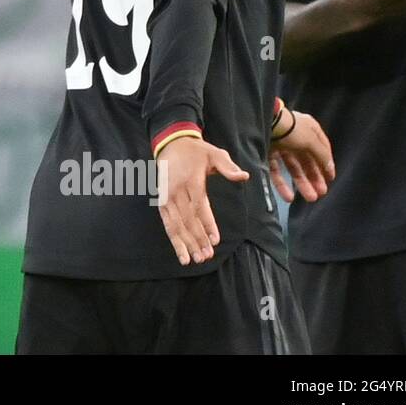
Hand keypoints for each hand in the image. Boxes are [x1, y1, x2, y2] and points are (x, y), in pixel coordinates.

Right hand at [155, 137, 249, 266]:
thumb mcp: (214, 153)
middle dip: (196, 239)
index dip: (206, 223)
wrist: (171, 144)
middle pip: (186, 219)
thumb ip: (228, 166)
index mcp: (190, 180)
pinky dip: (174, 240)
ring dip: (185, 243)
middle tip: (207, 256)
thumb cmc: (196, 151)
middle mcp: (176, 190)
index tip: (215, 240)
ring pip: (175, 224)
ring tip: (196, 260)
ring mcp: (167, 197)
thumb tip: (243, 176)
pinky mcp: (162, 202)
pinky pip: (167, 223)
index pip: (198, 205)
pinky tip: (181, 254)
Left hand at [268, 110, 333, 202]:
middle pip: (307, 160)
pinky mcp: (267, 153)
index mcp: (309, 129)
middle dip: (314, 177)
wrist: (264, 122)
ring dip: (302, 183)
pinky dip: (282, 184)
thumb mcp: (311, 141)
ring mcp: (280, 145)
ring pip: (293, 168)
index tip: (330, 179)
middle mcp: (295, 137)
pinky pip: (276, 171)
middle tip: (321, 193)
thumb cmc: (291, 129)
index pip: (321, 148)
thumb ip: (322, 156)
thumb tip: (330, 169)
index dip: (326, 164)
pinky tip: (289, 197)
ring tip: (311, 198)